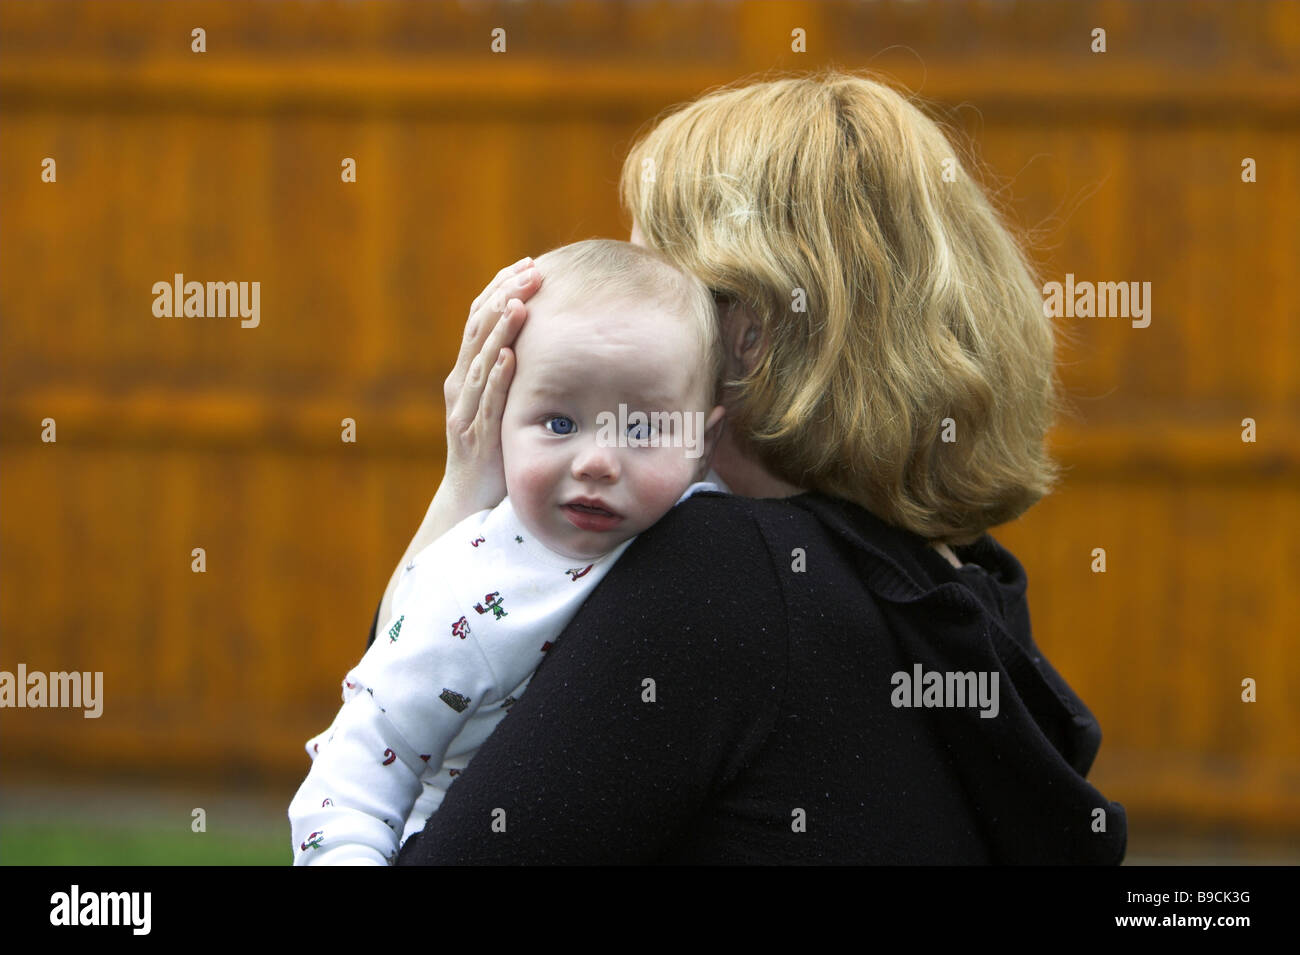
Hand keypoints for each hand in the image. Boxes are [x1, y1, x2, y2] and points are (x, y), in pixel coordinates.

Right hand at [439, 256, 542, 515]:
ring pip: (480, 359)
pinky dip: (495, 376)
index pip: (481, 317)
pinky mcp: (474, 435)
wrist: (470, 499)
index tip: (528, 265)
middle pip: (479, 328)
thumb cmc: (496, 449)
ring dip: (500, 329)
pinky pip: (486, 401)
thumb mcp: (504, 402)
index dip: (502, 288)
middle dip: (505, 296)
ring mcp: (464, 409)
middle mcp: (461, 384)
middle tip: (533, 271)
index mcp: (467, 371)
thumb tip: (549, 338)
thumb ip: (516, 372)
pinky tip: (509, 355)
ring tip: (520, 302)